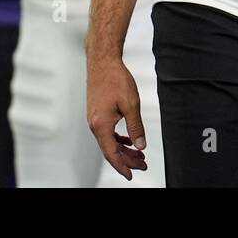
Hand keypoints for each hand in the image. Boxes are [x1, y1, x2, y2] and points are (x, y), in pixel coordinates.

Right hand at [87, 56, 148, 180]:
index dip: (122, 166)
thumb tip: (140, 145)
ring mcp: (94, 119)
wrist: (102, 61)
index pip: (111, 154)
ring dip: (124, 150)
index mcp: (101, 125)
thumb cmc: (115, 79)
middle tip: (143, 165)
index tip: (132, 175)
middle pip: (110, 150)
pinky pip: (107, 132)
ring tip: (139, 155)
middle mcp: (94, 125)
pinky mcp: (97, 113)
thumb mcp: (131, 104)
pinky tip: (128, 140)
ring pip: (109, 141)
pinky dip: (118, 139)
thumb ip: (136, 127)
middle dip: (127, 160)